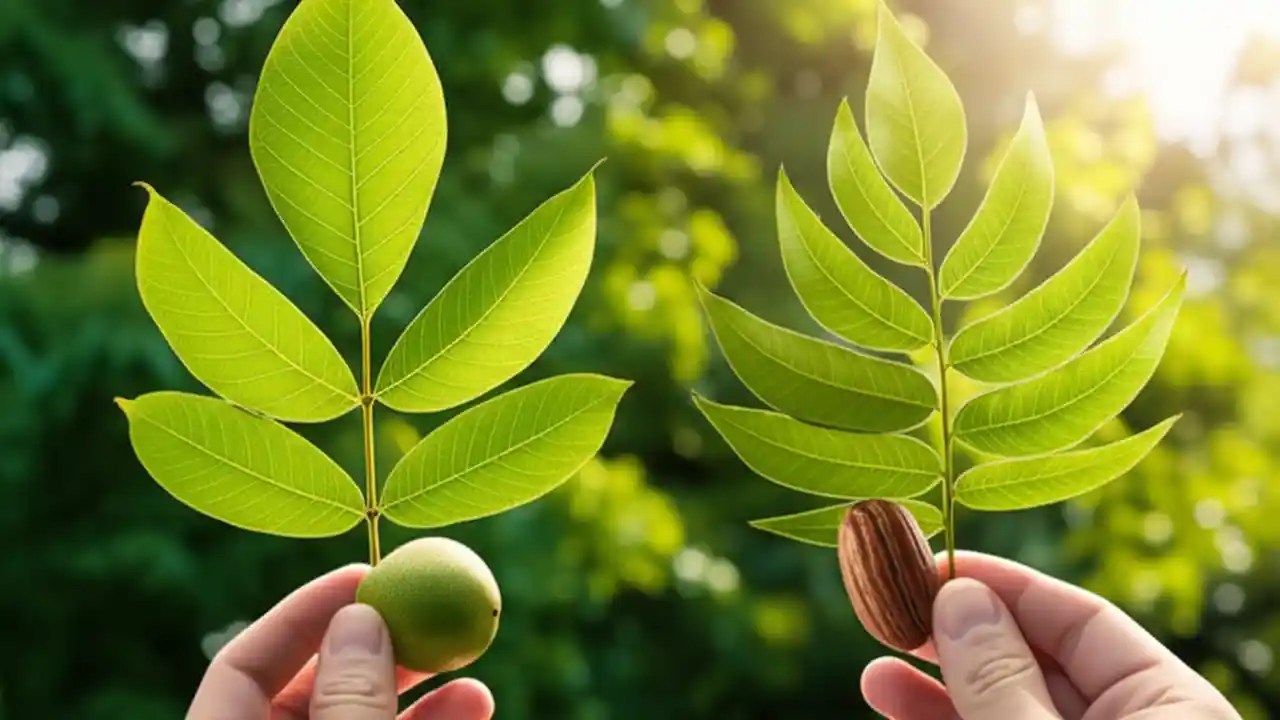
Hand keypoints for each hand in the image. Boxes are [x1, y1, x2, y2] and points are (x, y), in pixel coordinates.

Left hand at [187, 565, 493, 719]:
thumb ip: (348, 702)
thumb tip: (361, 615)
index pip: (242, 665)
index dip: (302, 612)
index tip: (367, 575)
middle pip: (310, 687)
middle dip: (377, 644)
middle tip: (429, 605)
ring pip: (361, 718)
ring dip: (420, 687)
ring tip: (473, 659)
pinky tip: (473, 705)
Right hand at [861, 551, 1239, 718]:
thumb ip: (1002, 683)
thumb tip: (957, 596)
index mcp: (1174, 709)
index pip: (1080, 619)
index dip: (1001, 586)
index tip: (929, 567)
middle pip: (1033, 661)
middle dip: (954, 635)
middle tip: (887, 607)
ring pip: (1003, 707)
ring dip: (934, 683)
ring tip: (873, 663)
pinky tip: (893, 701)